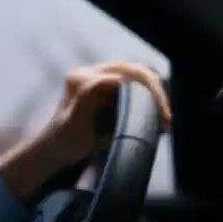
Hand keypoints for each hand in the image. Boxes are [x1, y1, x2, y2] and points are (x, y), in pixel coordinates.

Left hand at [35, 61, 171, 168]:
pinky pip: (137, 87)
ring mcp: (104, 80)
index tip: (160, 115)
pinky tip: (158, 117)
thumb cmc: (63, 140)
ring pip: (139, 77)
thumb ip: (89, 98)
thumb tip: (116, 78)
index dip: (145, 90)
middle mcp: (94, 73)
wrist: (56, 150)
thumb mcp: (73, 122)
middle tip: (166, 118)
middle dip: (154, 92)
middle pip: (135, 70)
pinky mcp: (111, 90)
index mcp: (84, 77)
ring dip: (154, 95)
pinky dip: (150, 100)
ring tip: (164, 119)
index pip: (123, 73)